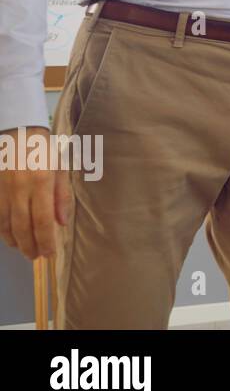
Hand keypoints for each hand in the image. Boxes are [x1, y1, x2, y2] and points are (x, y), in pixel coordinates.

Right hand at [0, 127, 73, 259]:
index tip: (49, 254)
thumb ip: (62, 196)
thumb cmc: (44, 150)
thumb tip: (61, 223)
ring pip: (6, 225)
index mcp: (41, 183)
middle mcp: (20, 189)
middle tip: (36, 258)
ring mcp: (4, 191)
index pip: (42, 220)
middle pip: (23, 227)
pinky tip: (11, 237)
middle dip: (30, 246)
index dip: (45, 241)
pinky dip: (3, 231)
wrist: (16, 132)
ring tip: (25, 251)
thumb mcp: (60, 168)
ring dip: (16, 241)